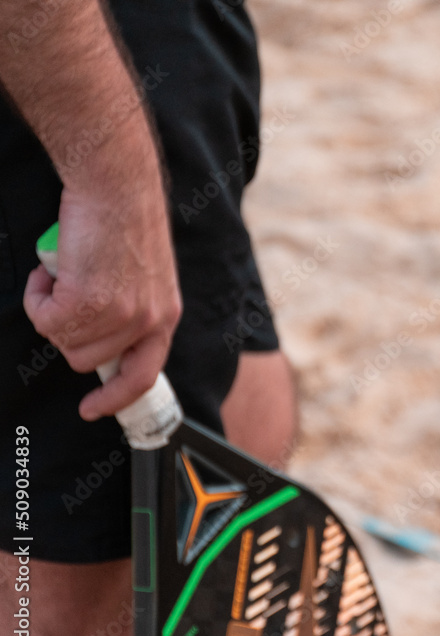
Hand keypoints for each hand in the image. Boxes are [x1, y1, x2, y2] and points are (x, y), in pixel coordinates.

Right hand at [23, 148, 180, 420]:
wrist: (117, 186)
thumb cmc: (124, 221)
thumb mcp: (146, 276)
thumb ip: (132, 310)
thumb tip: (102, 338)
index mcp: (165, 316)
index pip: (144, 374)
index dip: (116, 396)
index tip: (93, 407)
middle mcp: (147, 320)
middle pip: (89, 360)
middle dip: (68, 333)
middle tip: (66, 296)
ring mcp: (118, 314)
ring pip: (63, 340)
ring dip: (51, 310)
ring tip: (63, 274)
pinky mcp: (87, 300)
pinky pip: (43, 318)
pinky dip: (37, 294)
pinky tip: (51, 268)